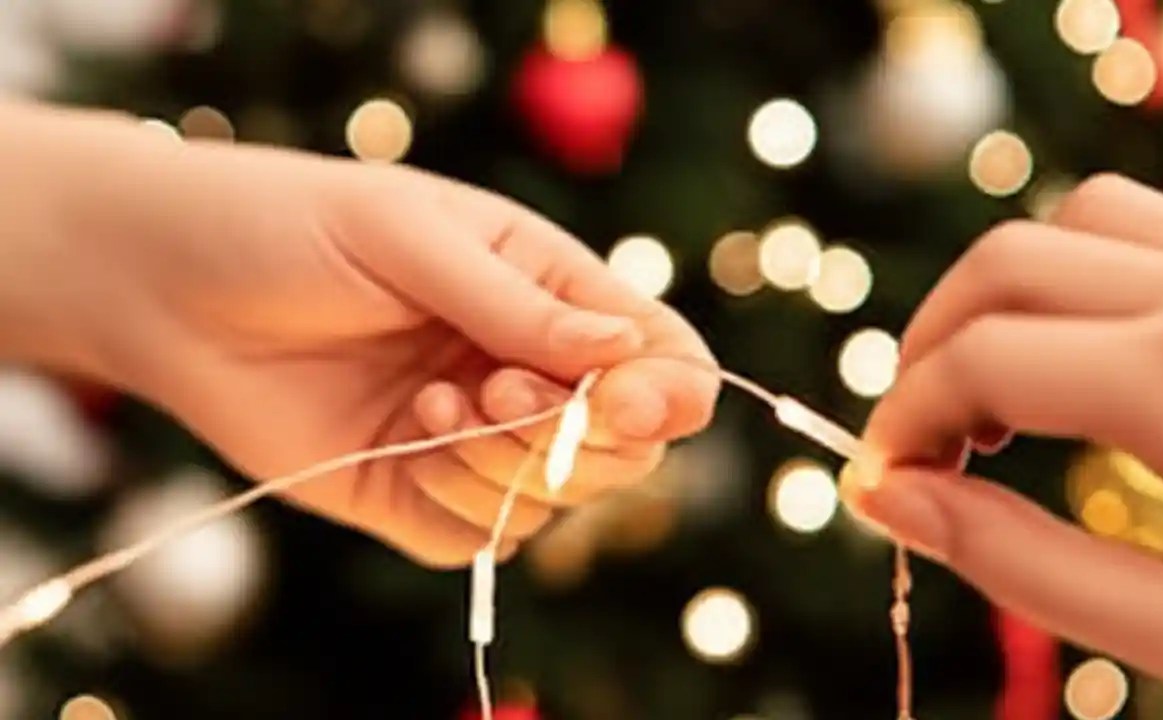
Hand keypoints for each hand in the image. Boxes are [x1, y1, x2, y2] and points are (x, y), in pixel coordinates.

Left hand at [4, 104, 717, 566]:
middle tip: (498, 390)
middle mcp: (527, 371)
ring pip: (554, 499)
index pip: (661, 357)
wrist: (169, 282)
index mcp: (552, 292)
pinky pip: (480, 536)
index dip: (668, 393)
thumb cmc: (296, 226)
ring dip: (510, 464)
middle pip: (624, 448)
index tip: (627, 404)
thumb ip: (521, 303)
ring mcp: (474, 439)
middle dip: (575, 436)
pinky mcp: (413, 494)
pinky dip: (463, 501)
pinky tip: (410, 432)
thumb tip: (629, 352)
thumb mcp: (413, 238)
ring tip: (437, 399)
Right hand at [848, 133, 1162, 716]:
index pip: (974, 364)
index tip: (881, 484)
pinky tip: (1149, 280)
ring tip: (1009, 384)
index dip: (901, 419)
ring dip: (1017, 290)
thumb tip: (899, 502)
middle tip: (921, 438)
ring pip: (1097, 214)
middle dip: (932, 344)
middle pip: (1009, 264)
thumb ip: (1037, 566)